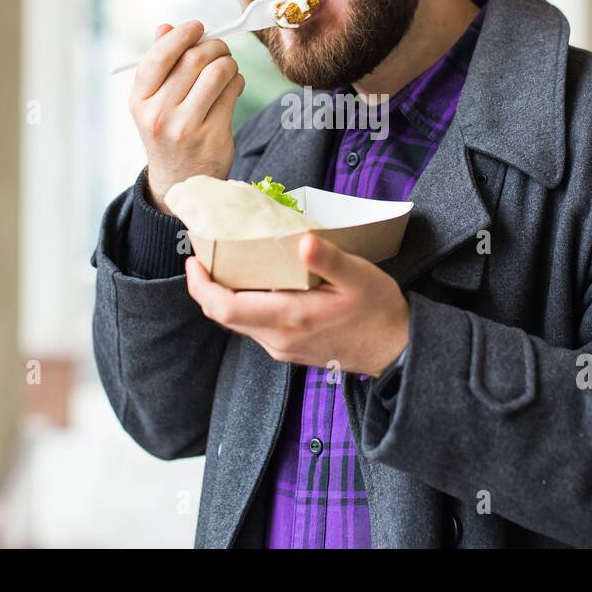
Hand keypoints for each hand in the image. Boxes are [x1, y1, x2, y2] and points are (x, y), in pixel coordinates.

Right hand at [129, 20, 244, 213]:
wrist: (180, 181)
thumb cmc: (168, 132)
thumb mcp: (153, 102)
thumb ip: (158, 65)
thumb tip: (165, 27)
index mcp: (139, 101)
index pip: (159, 55)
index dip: (181, 34)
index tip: (198, 27)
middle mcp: (159, 114)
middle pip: (193, 60)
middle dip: (213, 46)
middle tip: (220, 48)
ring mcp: (186, 127)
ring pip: (217, 73)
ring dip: (228, 62)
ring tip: (228, 67)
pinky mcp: (213, 135)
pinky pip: (232, 92)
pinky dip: (237, 81)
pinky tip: (233, 86)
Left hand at [184, 233, 410, 376]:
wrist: (396, 350)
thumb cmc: (378, 310)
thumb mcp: (358, 276)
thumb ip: (327, 259)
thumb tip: (301, 240)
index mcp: (288, 317)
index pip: (224, 308)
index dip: (200, 286)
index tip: (194, 260)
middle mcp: (278, 339)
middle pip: (224, 316)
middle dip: (207, 287)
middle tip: (206, 256)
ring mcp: (282, 348)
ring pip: (238, 322)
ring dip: (226, 296)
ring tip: (230, 264)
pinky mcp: (289, 350)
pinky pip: (255, 327)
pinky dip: (246, 305)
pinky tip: (259, 284)